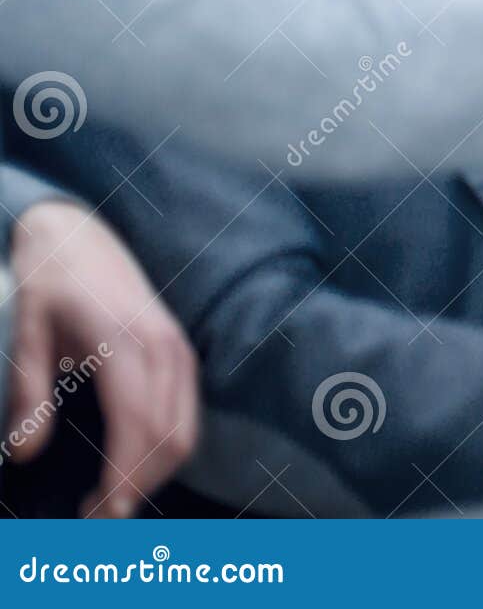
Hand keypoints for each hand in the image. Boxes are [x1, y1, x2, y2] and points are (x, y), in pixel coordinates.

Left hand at [5, 202, 199, 517]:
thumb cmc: (51, 282)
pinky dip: (168, 446)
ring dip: (155, 470)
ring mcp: (177, 347)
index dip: (123, 475)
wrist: (79, 235)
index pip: (137, 424)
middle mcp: (162, 347)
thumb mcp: (26, 334)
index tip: (98, 513)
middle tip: (97, 520)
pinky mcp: (179, 350)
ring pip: (185, 427)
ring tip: (113, 499)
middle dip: (139, 485)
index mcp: (125, 343)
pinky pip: (187, 410)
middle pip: (169, 435)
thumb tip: (24, 452)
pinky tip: (137, 464)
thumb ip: (28, 395)